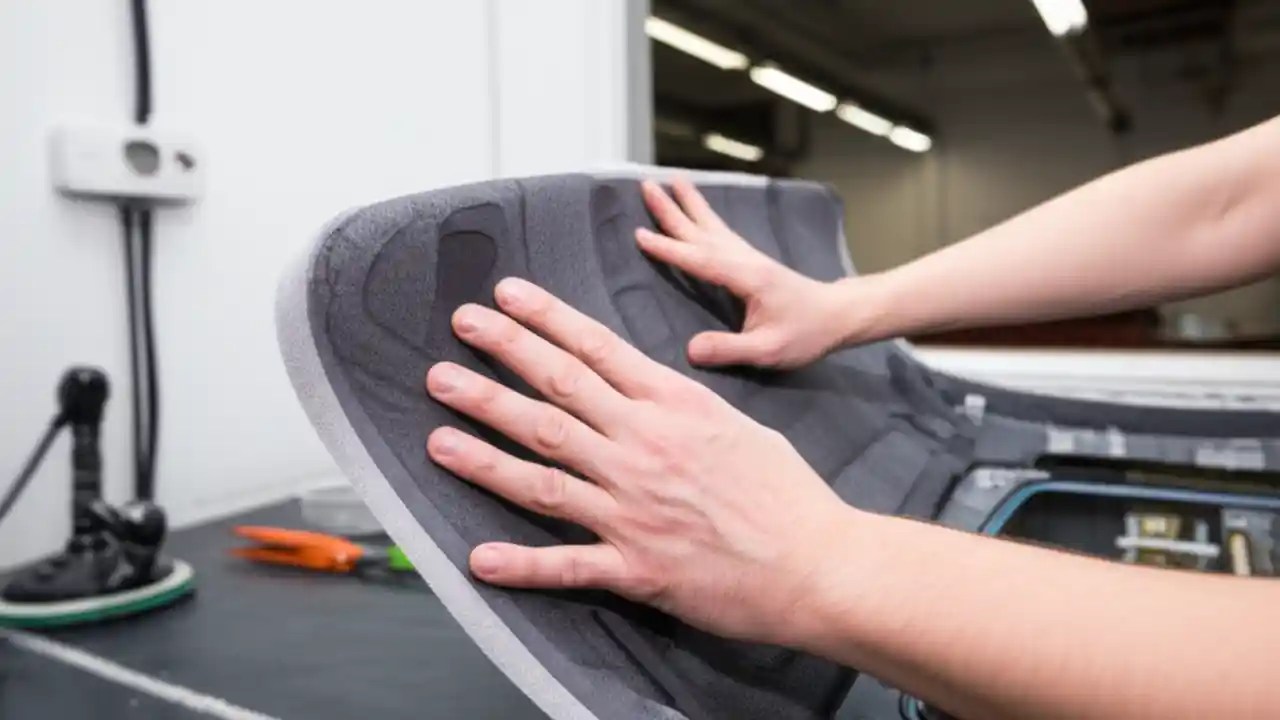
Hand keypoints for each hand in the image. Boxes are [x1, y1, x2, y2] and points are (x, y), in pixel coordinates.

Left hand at [425, 277, 856, 646]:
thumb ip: (682, 404)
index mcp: (673, 407)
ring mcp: (634, 508)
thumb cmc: (786, 492)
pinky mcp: (637, 567)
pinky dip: (521, 565)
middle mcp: (644, 448)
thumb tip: (645, 383)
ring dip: (485, 448)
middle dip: (499, 359)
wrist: (819, 562)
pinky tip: (478, 560)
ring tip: (437, 428)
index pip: (595, 350)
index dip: (543, 319)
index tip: (503, 295)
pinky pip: (567, 565)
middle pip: (557, 395)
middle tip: (456, 332)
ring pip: (543, 470)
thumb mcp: (737, 424)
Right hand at [636, 177, 851, 368]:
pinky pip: (720, 232)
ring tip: (670, 181)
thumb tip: (689, 349)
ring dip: (688, 205)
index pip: (700, 260)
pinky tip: (698, 210)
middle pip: (701, 231)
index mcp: (746, 278)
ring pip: (711, 226)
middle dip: (672, 210)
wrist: (836, 316)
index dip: (670, 249)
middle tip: (646, 186)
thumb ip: (728, 350)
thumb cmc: (805, 334)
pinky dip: (704, 217)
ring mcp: (748, 257)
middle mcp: (745, 260)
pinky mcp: (750, 260)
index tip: (640, 235)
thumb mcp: (767, 351)